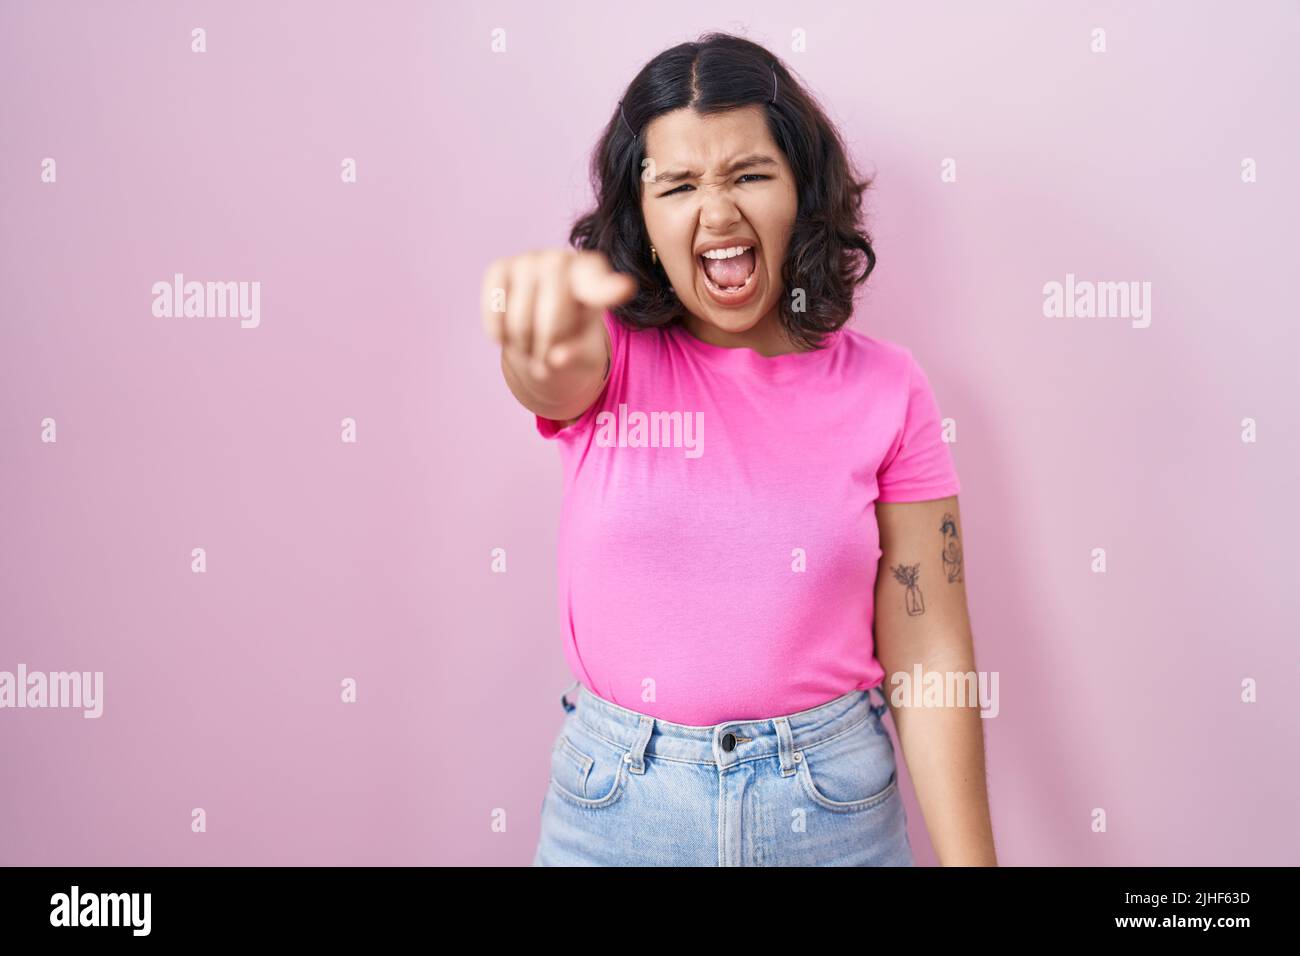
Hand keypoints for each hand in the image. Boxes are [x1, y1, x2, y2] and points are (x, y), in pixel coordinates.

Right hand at [481, 249, 636, 378]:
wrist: (539, 333)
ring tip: (531, 352)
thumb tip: (556, 358)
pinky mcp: (500, 269)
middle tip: (546, 359)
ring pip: (520, 310)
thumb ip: (577, 355)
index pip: (601, 282)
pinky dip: (498, 328)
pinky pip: (495, 302)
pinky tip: (504, 339)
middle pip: (554, 300)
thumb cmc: (570, 339)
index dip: (609, 288)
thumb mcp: (584, 353)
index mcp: (593, 278)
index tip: (623, 290)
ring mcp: (529, 260)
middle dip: (549, 336)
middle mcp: (562, 259)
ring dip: (523, 343)